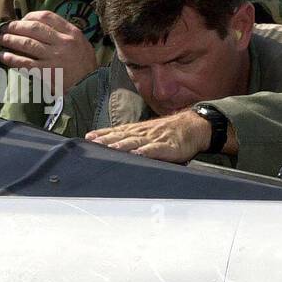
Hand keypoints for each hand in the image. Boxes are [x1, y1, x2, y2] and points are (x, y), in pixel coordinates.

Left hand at [0, 10, 97, 93]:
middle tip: (4, 29)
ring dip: (10, 41)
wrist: (91, 88)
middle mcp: (63, 42)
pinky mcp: (48, 72)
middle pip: (33, 28)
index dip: (29, 16)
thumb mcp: (81, 43)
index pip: (46, 16)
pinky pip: (26, 63)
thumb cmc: (85, 66)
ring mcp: (55, 57)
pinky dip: (12, 59)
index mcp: (72, 32)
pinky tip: (3, 57)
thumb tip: (40, 26)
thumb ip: (64, 34)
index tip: (21, 20)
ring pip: (27, 44)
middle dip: (15, 27)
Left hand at [85, 110, 212, 162]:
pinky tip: (139, 154)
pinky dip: (147, 151)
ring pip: (136, 142)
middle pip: (122, 136)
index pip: (116, 131)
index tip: (88, 138)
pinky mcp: (168, 147)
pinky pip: (156, 149)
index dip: (102, 134)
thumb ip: (130, 137)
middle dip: (107, 140)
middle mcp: (143, 133)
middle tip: (94, 144)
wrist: (193, 126)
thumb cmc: (167, 131)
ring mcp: (155, 139)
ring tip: (112, 149)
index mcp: (137, 130)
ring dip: (123, 145)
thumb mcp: (146, 132)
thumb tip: (110, 144)